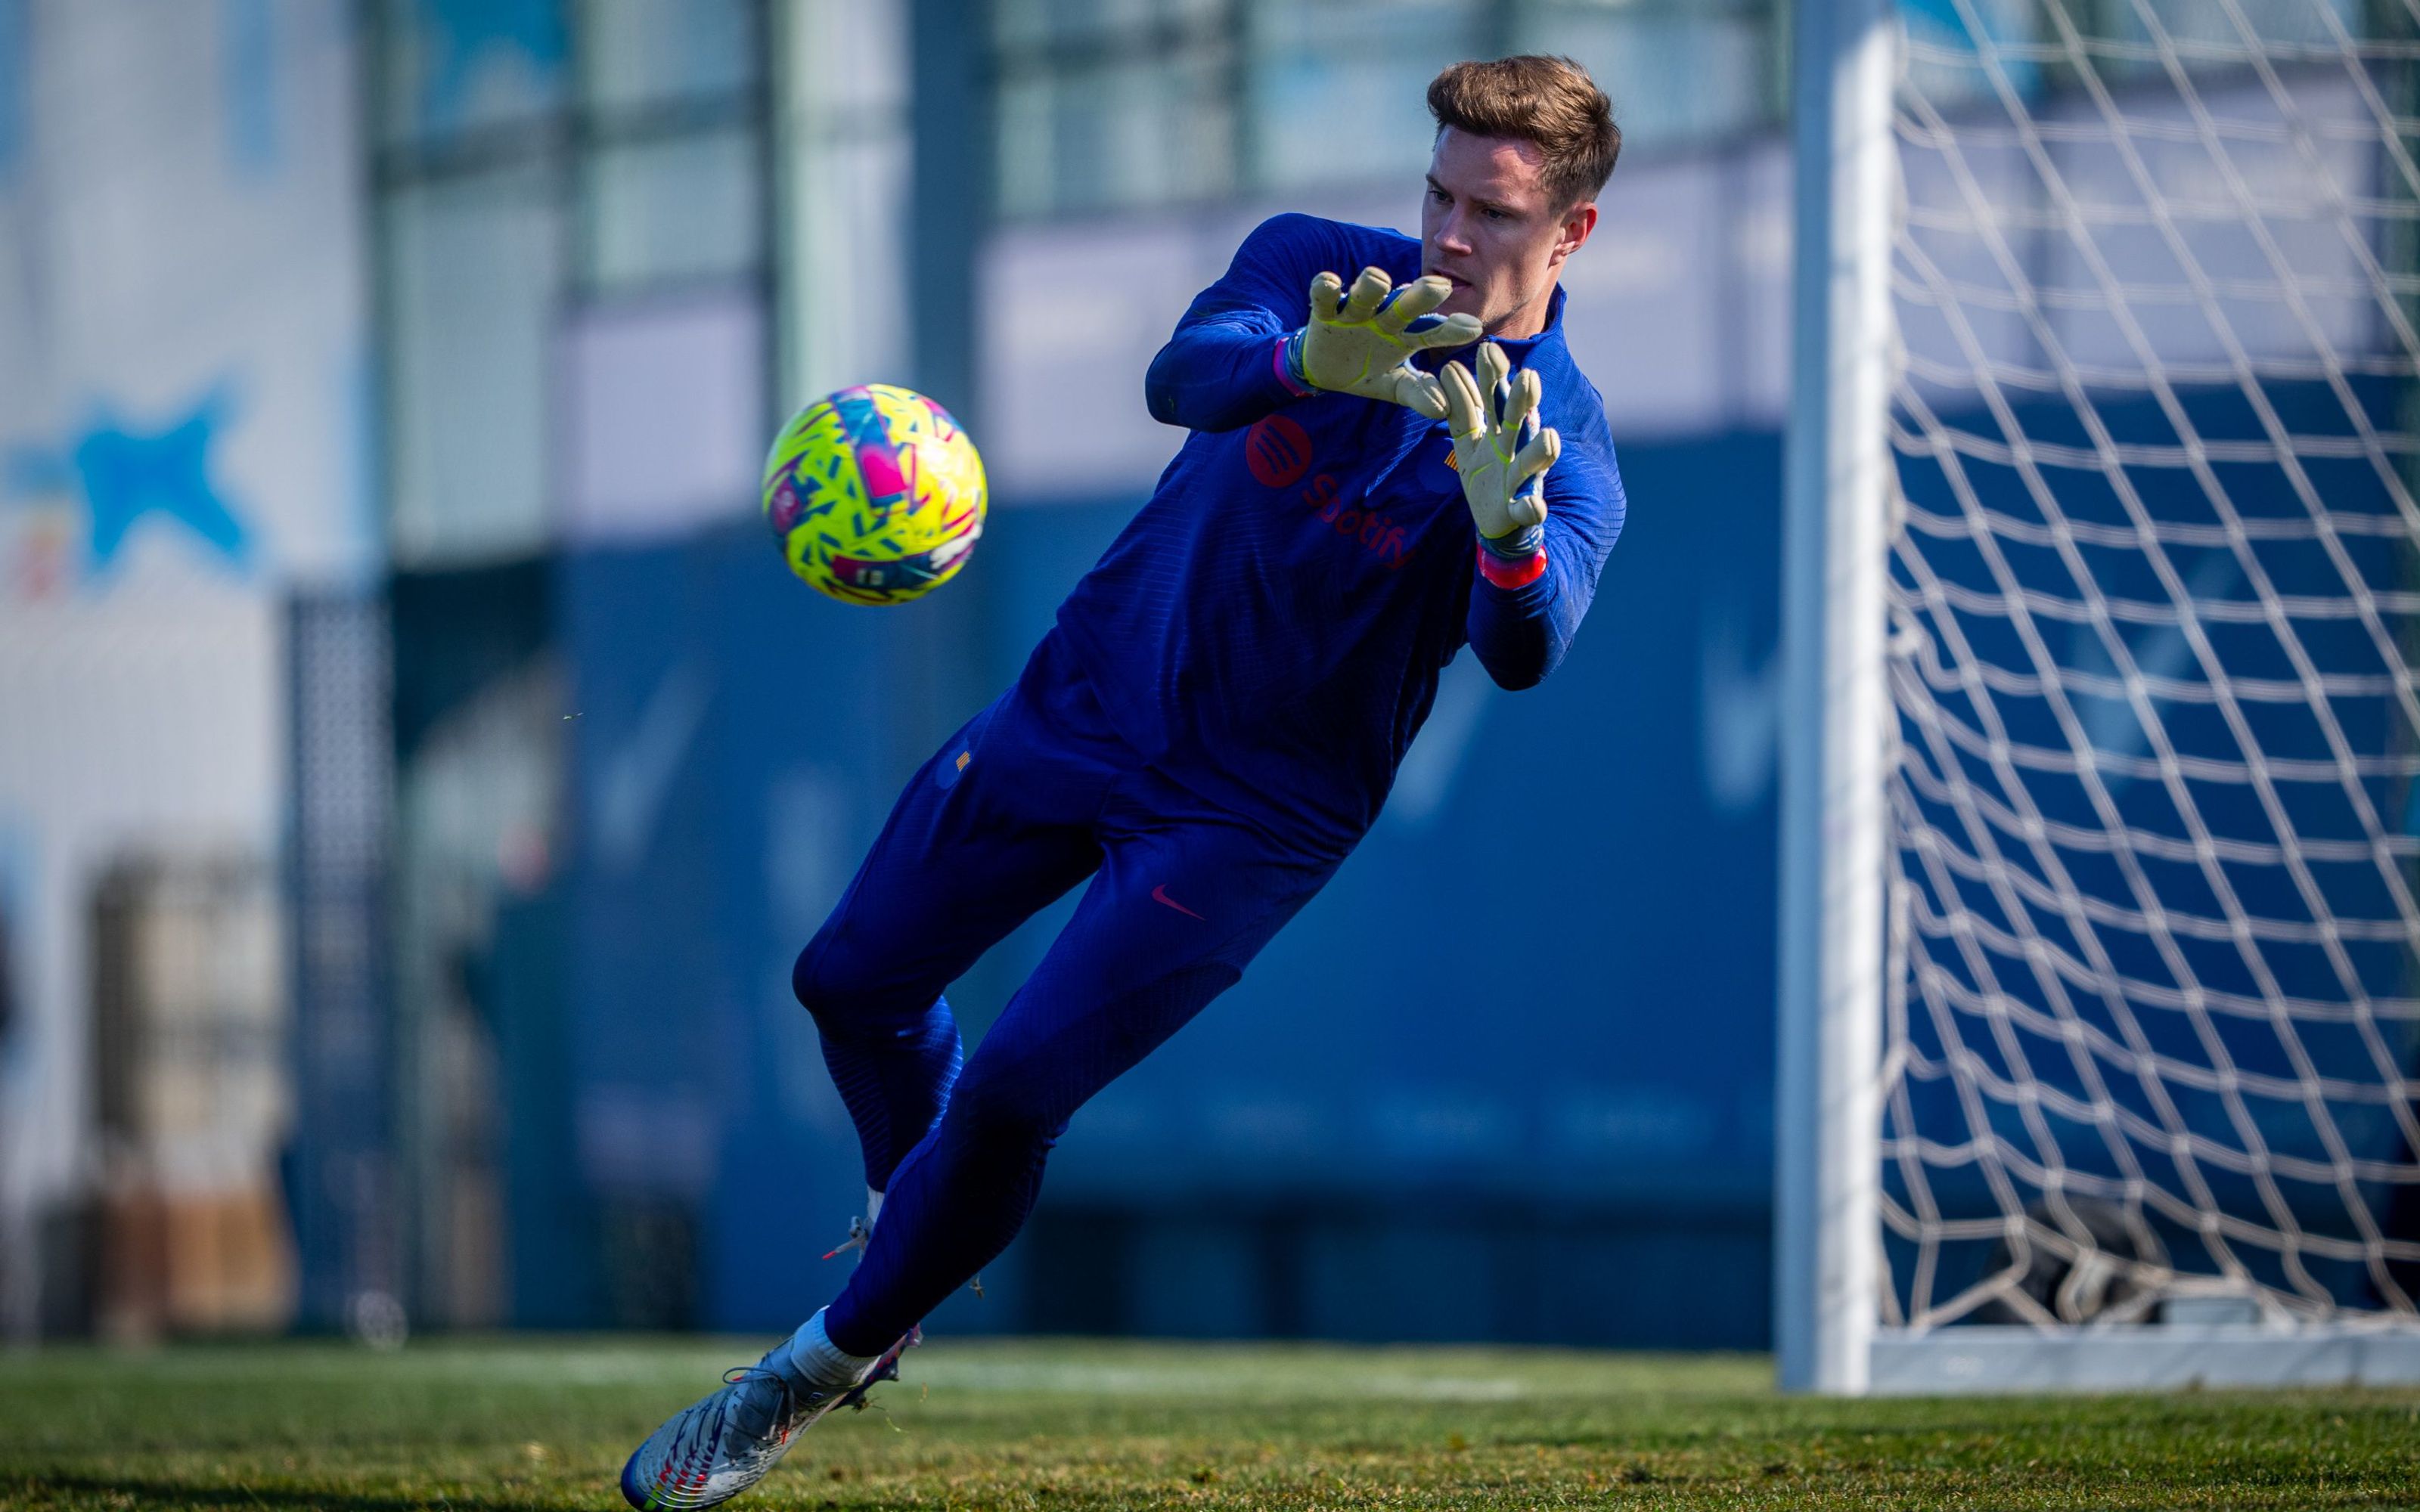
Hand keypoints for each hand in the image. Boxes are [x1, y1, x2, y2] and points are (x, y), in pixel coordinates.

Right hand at [1292, 267, 1481, 418]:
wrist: (1327, 370)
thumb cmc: (1370, 371)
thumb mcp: (1396, 386)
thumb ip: (1419, 394)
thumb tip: (1444, 409)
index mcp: (1407, 334)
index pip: (1433, 331)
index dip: (1451, 329)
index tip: (1473, 328)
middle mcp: (1385, 317)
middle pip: (1405, 304)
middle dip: (1422, 295)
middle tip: (1441, 287)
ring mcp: (1356, 313)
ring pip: (1367, 293)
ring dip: (1373, 285)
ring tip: (1379, 279)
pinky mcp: (1325, 313)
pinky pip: (1325, 297)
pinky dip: (1326, 287)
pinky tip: (1332, 283)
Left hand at [1441, 342, 1558, 551]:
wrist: (1498, 521)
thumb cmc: (1486, 472)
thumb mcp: (1468, 439)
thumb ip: (1461, 407)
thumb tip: (1448, 367)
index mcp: (1499, 431)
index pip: (1495, 399)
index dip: (1493, 377)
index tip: (1487, 349)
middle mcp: (1514, 449)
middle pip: (1518, 421)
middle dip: (1524, 401)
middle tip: (1529, 376)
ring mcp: (1521, 478)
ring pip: (1533, 462)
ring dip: (1542, 450)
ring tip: (1550, 438)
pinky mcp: (1522, 509)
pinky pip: (1530, 509)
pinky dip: (1533, 508)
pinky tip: (1535, 506)